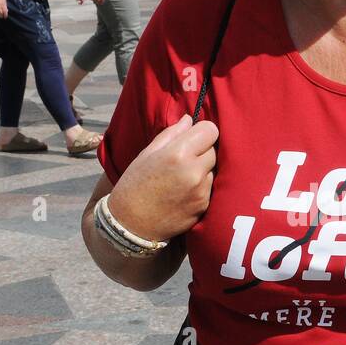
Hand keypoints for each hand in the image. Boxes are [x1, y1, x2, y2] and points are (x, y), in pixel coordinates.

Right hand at [108, 114, 218, 241]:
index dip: (202, 131)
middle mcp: (193, 172)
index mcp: (177, 154)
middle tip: (184, 158)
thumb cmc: (134, 185)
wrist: (131, 225)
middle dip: (202, 150)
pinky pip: (210, 187)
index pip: (210, 130)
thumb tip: (189, 119)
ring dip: (203, 169)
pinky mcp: (204, 206)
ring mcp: (201, 191)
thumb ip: (171, 134)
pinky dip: (201, 186)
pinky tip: (183, 191)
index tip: (193, 137)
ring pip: (213, 169)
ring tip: (181, 177)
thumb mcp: (147, 154)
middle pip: (214, 149)